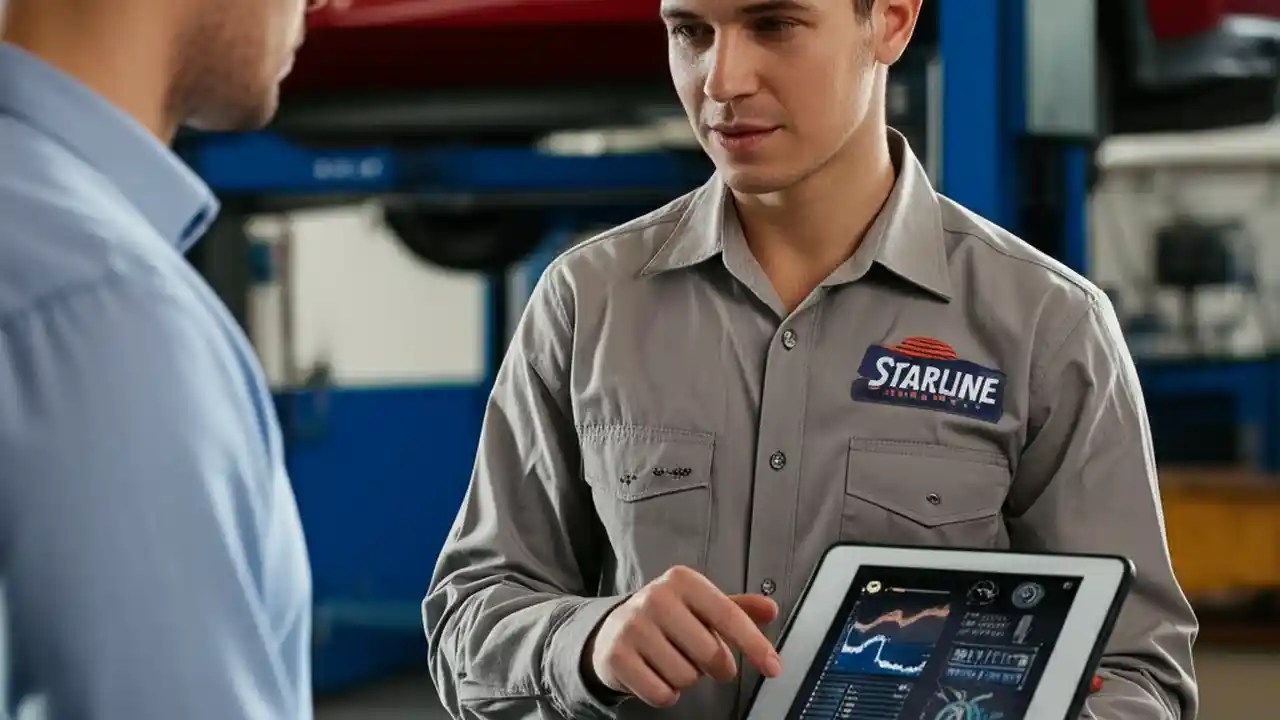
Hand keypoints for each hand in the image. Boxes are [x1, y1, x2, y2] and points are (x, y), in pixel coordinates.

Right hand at [583, 565, 782, 707]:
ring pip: (686, 677)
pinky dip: (666, 693)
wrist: (612, 630)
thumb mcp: (701, 606)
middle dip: (715, 667)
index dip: (755, 645)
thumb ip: (738, 608)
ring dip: (687, 679)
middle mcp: (656, 598)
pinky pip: (661, 693)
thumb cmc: (668, 619)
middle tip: (702, 660)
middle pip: (711, 655)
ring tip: (673, 661)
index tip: (774, 667)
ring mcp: (633, 626)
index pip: (729, 616)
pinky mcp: (617, 655)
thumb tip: (770, 609)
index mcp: (683, 581)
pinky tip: (657, 674)